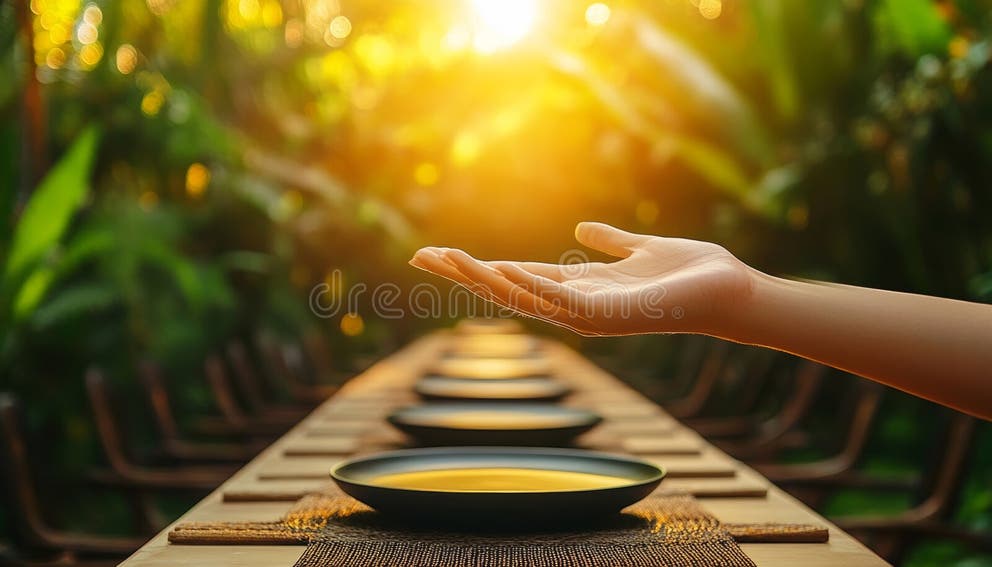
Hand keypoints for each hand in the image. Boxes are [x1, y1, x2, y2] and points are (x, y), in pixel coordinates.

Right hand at [409, 222, 756, 335]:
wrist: (733, 291)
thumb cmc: (692, 273)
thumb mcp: (642, 248)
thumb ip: (612, 242)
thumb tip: (581, 230)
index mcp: (582, 288)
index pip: (518, 276)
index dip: (479, 266)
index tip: (442, 253)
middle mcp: (578, 306)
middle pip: (508, 289)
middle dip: (465, 274)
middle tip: (421, 256)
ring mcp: (591, 315)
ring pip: (524, 297)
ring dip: (484, 278)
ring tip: (448, 258)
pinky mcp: (610, 316)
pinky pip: (559, 300)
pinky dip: (528, 285)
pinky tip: (500, 267)